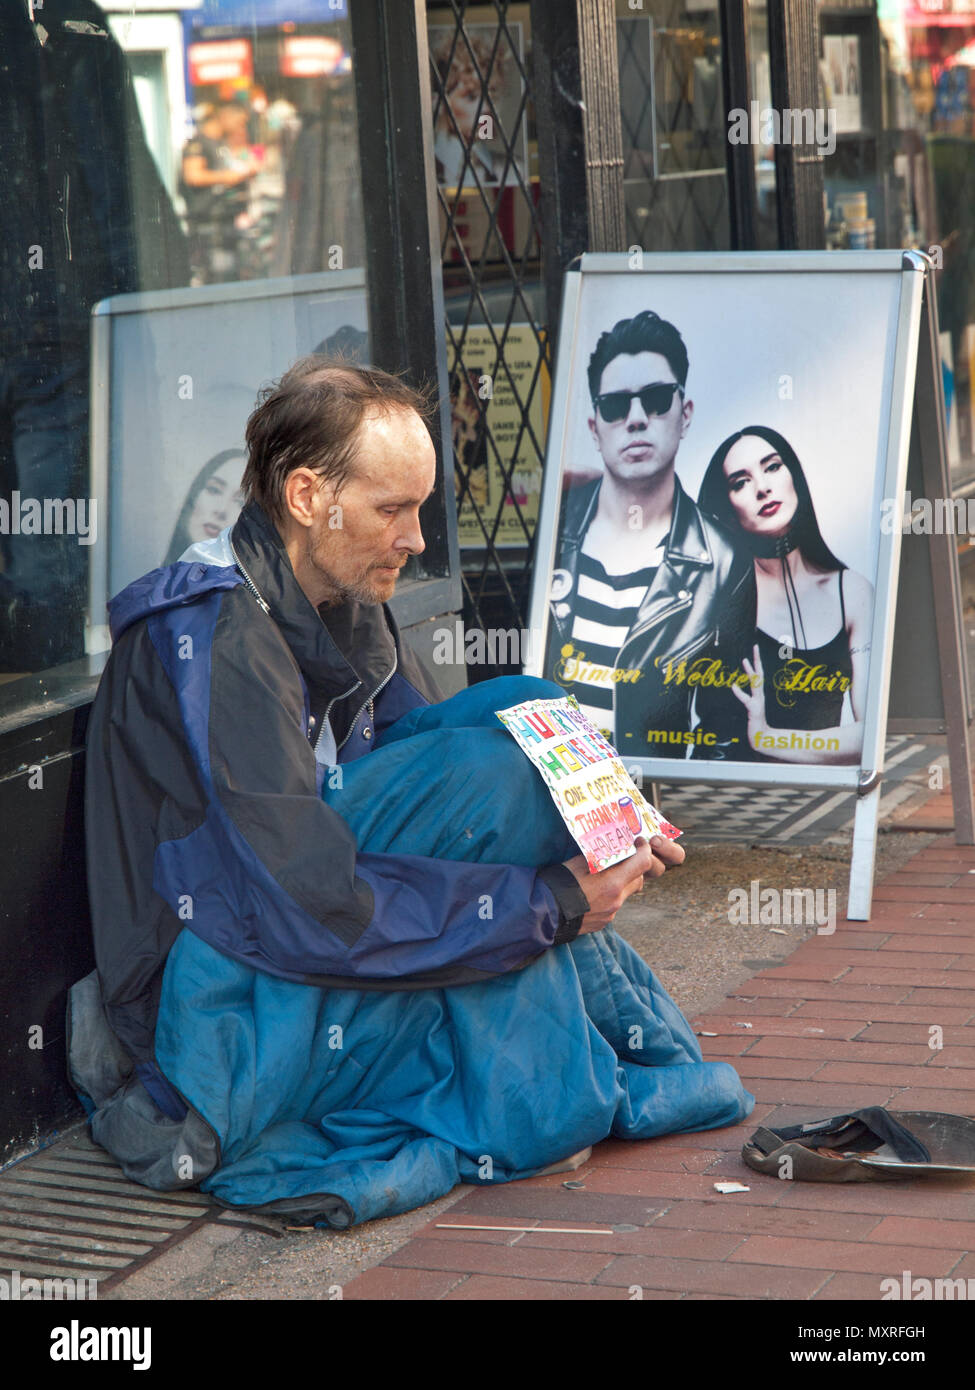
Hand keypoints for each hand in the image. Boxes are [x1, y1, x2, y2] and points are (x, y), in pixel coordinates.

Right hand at [563, 835, 684, 935]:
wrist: (545, 913)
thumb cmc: (560, 883)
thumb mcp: (580, 862)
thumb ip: (600, 856)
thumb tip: (611, 847)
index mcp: (612, 882)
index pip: (642, 863)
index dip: (644, 850)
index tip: (639, 843)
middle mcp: (616, 899)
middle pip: (638, 878)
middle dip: (633, 867)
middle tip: (621, 858)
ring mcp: (611, 913)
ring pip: (626, 892)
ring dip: (621, 882)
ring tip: (603, 877)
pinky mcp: (604, 922)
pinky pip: (614, 905)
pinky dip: (610, 896)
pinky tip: (594, 893)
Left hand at [729, 643, 764, 741]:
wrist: (763, 738)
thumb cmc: (755, 723)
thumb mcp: (749, 707)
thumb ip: (743, 696)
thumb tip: (733, 685)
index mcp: (758, 694)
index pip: (758, 674)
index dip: (756, 661)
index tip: (755, 648)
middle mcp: (760, 696)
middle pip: (759, 674)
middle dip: (757, 660)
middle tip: (755, 646)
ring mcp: (758, 702)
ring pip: (756, 684)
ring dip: (751, 672)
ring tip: (745, 660)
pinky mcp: (754, 710)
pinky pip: (746, 700)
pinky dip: (740, 693)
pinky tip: (734, 686)